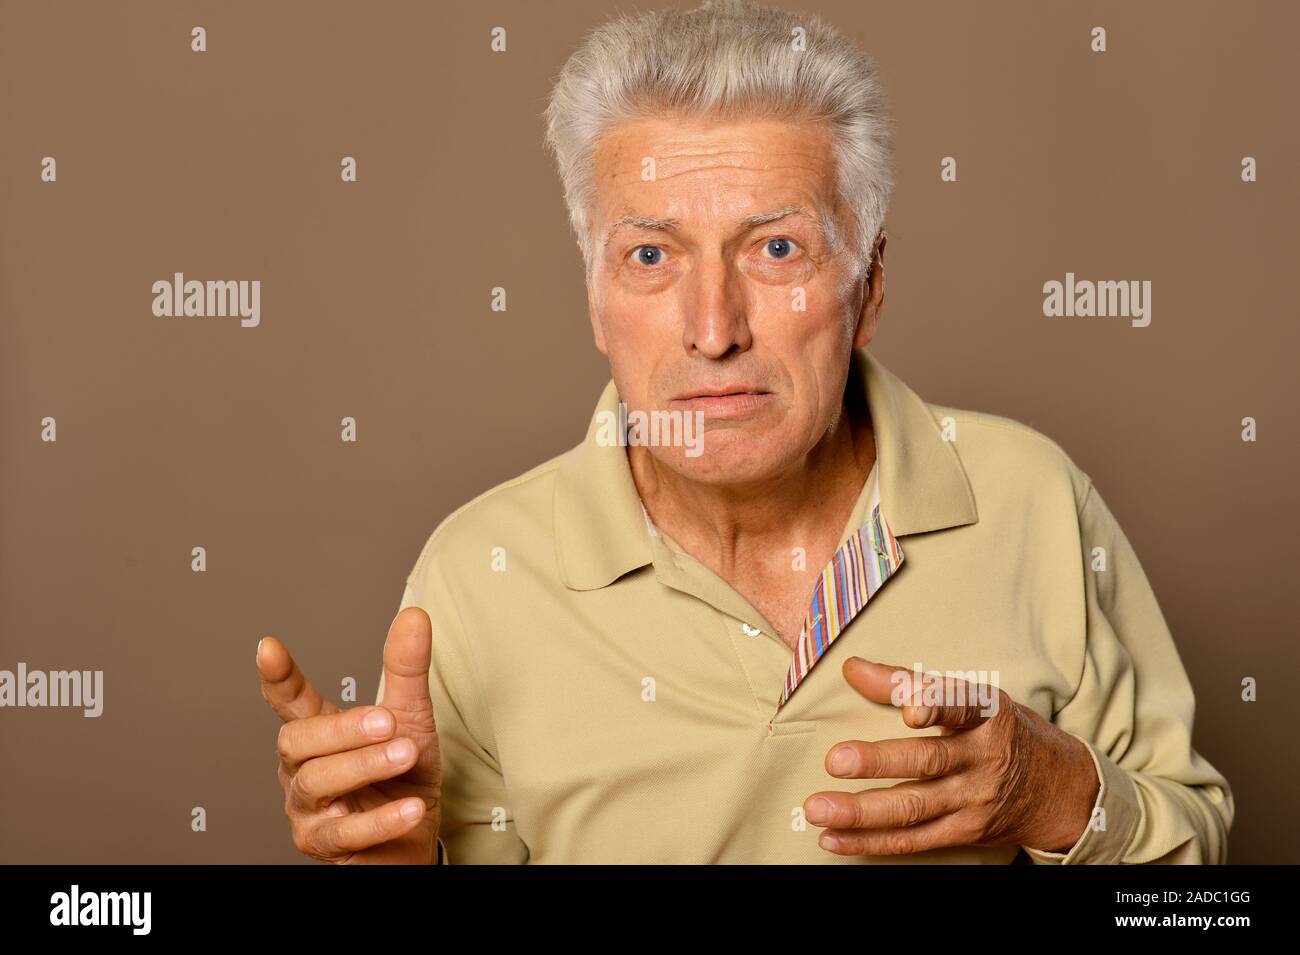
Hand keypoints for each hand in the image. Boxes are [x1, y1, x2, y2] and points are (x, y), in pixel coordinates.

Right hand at [256, 606, 441, 863]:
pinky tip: (411, 808)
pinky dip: (380, 819)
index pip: (289, 701)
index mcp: (319, 733)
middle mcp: (302, 769)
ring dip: (364, 765)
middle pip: (297, 740)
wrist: (416, 839)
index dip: (278, 677)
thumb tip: (415, 615)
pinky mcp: (324, 845)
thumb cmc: (404, 779)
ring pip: (316, 782)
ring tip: (407, 754)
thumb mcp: (412, 719)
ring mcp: (307, 810)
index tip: (268, 649)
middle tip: (388, 722)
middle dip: (342, 728)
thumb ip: (406, 671)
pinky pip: (344, 832)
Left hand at [803, 657, 1099, 856]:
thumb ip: (909, 682)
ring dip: (861, 810)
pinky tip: (833, 838)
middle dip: (879, 762)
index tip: (912, 709)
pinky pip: (913, 840)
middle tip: (835, 760)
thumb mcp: (972, 698)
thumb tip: (851, 668)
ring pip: (914, 807)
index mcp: (986, 714)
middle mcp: (984, 758)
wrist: (1058, 789)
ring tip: (818, 807)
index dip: (936, 704)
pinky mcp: (965, 832)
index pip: (960, 706)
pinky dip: (871, 841)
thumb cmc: (999, 730)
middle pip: (928, 762)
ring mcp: (975, 800)